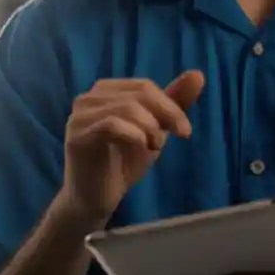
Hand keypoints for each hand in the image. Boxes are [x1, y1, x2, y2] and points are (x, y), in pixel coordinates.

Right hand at [57, 70, 204, 221]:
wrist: (95, 200)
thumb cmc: (122, 163)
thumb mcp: (154, 130)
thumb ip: (172, 103)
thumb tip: (198, 74)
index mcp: (105, 91)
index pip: (144, 85)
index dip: (169, 105)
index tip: (185, 131)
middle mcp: (88, 98)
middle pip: (138, 94)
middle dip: (166, 115)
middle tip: (178, 137)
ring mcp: (80, 115)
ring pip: (127, 107)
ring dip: (150, 128)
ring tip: (154, 147)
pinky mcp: (77, 136)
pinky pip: (111, 125)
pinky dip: (134, 134)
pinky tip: (141, 147)